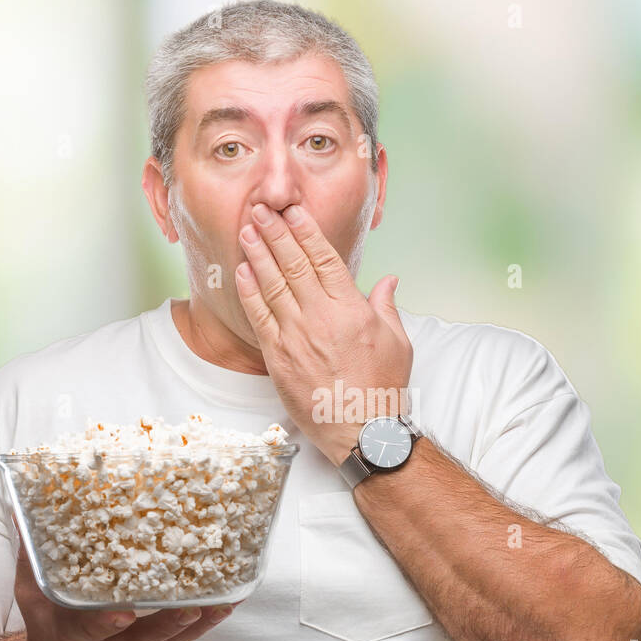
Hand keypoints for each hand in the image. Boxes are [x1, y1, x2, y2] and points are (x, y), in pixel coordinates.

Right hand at [12, 518, 235, 640]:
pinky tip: (226, 604)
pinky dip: (205, 624)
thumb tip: (23, 510)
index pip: (90, 629)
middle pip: (142, 640)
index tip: (122, 615)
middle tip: (192, 609)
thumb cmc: (48, 624)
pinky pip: (182, 639)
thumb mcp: (30, 594)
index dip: (106, 624)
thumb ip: (30, 556)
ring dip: (198, 624)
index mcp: (74, 634)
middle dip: (167, 625)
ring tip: (224, 602)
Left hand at [234, 201, 411, 463]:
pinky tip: (242, 272)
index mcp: (351, 309)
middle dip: (275, 234)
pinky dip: (249, 292)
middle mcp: (320, 317)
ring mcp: (296, 337)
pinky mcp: (278, 358)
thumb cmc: (383, 388)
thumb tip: (389, 281)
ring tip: (246, 230)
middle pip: (293, 265)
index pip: (323, 259)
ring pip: (272, 286)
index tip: (292, 212)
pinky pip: (259, 317)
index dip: (305, 232)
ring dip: (258, 255)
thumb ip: (386, 306)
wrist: (362, 431)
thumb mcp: (397, 342)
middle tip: (260, 210)